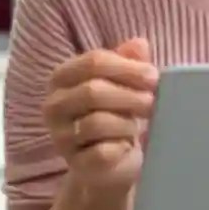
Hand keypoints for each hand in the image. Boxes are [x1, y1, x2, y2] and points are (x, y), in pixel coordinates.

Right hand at [42, 38, 157, 193]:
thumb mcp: (123, 83)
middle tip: (152, 101)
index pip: (93, 61)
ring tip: (139, 126)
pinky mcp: (75, 165)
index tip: (154, 76)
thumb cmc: (116, 114)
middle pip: (93, 91)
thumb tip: (139, 44)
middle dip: (130, 95)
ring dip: (127, 123)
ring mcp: (60, 137)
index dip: (128, 67)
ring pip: (97, 122)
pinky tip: (127, 146)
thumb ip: (129, 61)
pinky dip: (121, 148)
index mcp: (62, 77)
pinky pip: (101, 153)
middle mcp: (54, 105)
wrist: (111, 164)